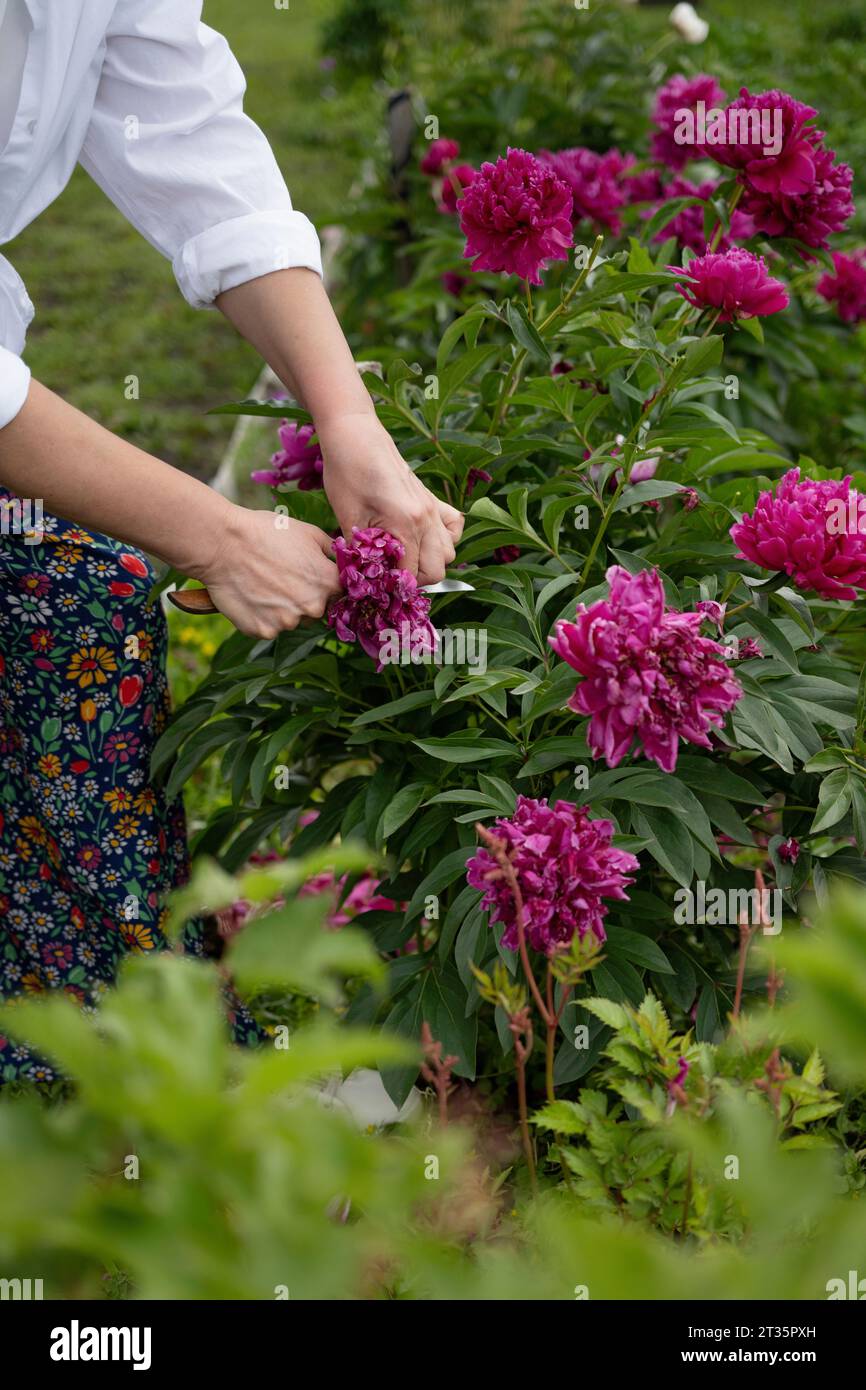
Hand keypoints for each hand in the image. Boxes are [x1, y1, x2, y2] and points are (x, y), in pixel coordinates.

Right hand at [198, 507, 340, 638]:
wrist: (222, 543)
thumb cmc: (265, 532)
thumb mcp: (308, 531)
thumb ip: (331, 550)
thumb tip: (344, 559)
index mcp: (328, 582)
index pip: (339, 592)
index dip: (323, 583)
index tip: (307, 575)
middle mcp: (313, 607)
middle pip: (316, 609)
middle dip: (304, 597)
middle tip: (280, 578)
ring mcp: (288, 622)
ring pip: (292, 620)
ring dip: (283, 609)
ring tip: (263, 585)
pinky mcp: (263, 632)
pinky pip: (269, 627)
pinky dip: (262, 616)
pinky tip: (251, 596)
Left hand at [317, 413, 463, 584]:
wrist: (356, 436)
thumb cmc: (346, 474)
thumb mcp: (348, 519)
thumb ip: (364, 553)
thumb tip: (370, 580)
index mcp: (406, 524)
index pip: (413, 575)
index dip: (397, 586)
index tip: (380, 586)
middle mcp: (427, 518)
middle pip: (438, 569)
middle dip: (416, 579)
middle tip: (391, 575)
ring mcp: (433, 507)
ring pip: (449, 551)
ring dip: (430, 561)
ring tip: (403, 558)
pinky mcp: (433, 498)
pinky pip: (454, 526)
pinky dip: (446, 538)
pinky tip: (423, 538)